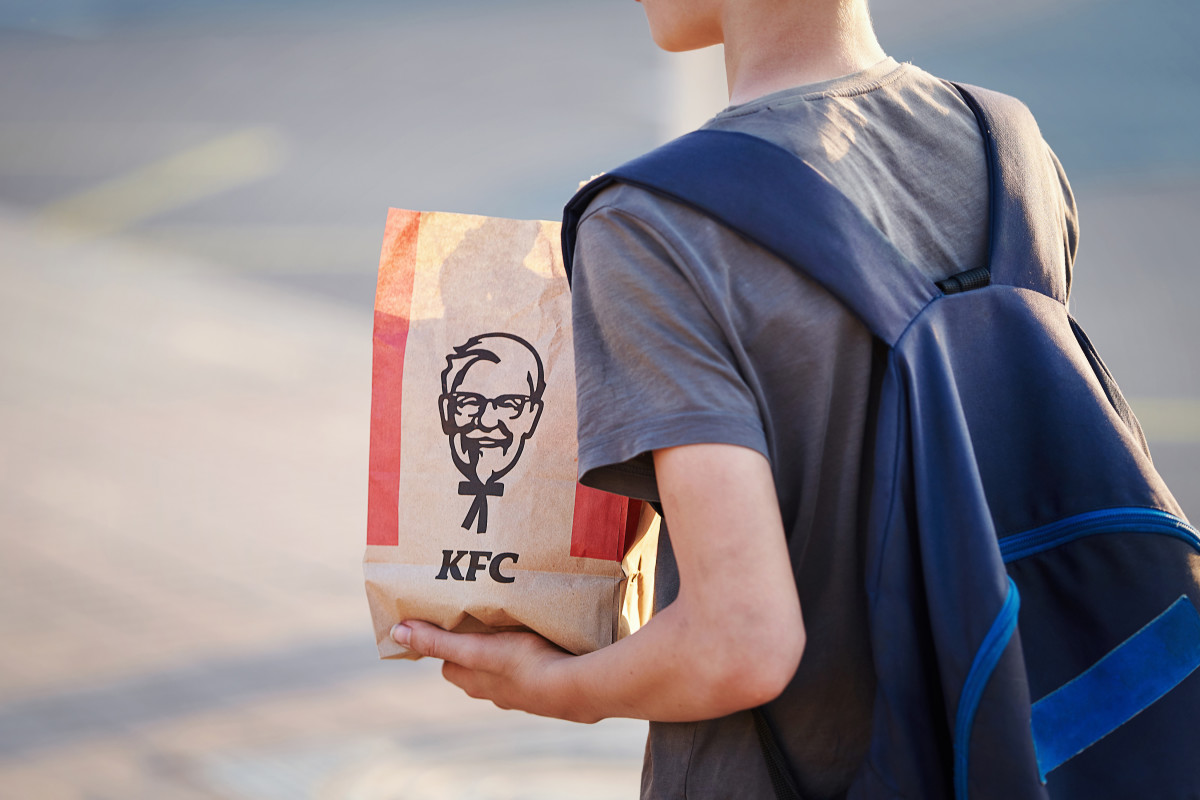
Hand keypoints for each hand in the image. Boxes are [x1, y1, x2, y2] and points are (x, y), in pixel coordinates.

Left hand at [391, 621, 590, 721]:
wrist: (573, 687)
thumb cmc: (521, 665)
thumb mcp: (475, 649)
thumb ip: (438, 643)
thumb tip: (396, 633)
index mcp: (473, 682)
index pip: (449, 663)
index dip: (446, 643)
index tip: (451, 621)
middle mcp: (493, 692)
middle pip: (475, 665)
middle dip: (475, 645)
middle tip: (483, 617)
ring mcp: (521, 692)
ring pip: (503, 668)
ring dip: (504, 650)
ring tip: (513, 625)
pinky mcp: (545, 686)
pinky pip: (530, 668)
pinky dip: (529, 656)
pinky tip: (541, 642)